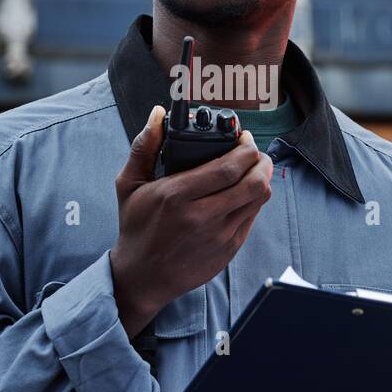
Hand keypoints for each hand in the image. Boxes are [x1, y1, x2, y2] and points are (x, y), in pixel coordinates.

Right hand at [110, 105, 273, 339]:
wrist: (142, 277)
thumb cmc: (136, 227)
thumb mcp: (129, 184)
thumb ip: (144, 146)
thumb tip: (157, 114)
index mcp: (176, 196)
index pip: (228, 167)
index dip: (245, 148)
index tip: (244, 138)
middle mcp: (201, 217)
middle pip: (252, 182)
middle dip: (260, 160)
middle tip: (253, 151)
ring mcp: (219, 236)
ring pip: (259, 199)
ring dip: (263, 178)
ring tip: (255, 167)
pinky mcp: (229, 249)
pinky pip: (253, 216)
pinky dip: (254, 199)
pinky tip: (245, 190)